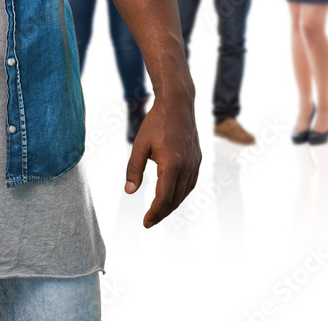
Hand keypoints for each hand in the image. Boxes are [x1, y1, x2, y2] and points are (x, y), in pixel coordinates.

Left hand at [125, 94, 201, 227]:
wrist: (178, 104)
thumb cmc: (156, 122)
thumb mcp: (139, 145)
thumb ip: (134, 169)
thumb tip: (129, 191)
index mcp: (172, 164)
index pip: (164, 197)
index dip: (155, 213)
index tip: (146, 222)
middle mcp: (187, 166)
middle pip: (176, 199)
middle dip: (162, 213)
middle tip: (149, 221)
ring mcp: (195, 163)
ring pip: (185, 193)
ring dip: (172, 205)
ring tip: (159, 211)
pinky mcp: (198, 159)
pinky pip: (191, 183)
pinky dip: (181, 193)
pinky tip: (172, 195)